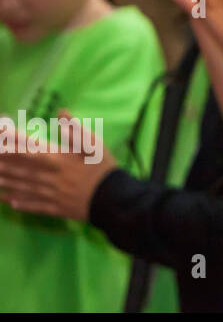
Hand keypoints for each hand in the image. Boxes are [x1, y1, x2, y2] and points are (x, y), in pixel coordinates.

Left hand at [0, 111, 116, 221]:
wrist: (112, 199)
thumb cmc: (104, 168)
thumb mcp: (94, 145)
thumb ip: (76, 130)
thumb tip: (62, 112)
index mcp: (58, 161)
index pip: (29, 150)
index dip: (12, 144)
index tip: (0, 138)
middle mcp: (49, 178)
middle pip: (22, 171)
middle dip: (4, 165)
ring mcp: (51, 195)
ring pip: (24, 188)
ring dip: (7, 184)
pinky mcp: (57, 208)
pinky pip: (36, 206)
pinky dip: (22, 205)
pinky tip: (11, 203)